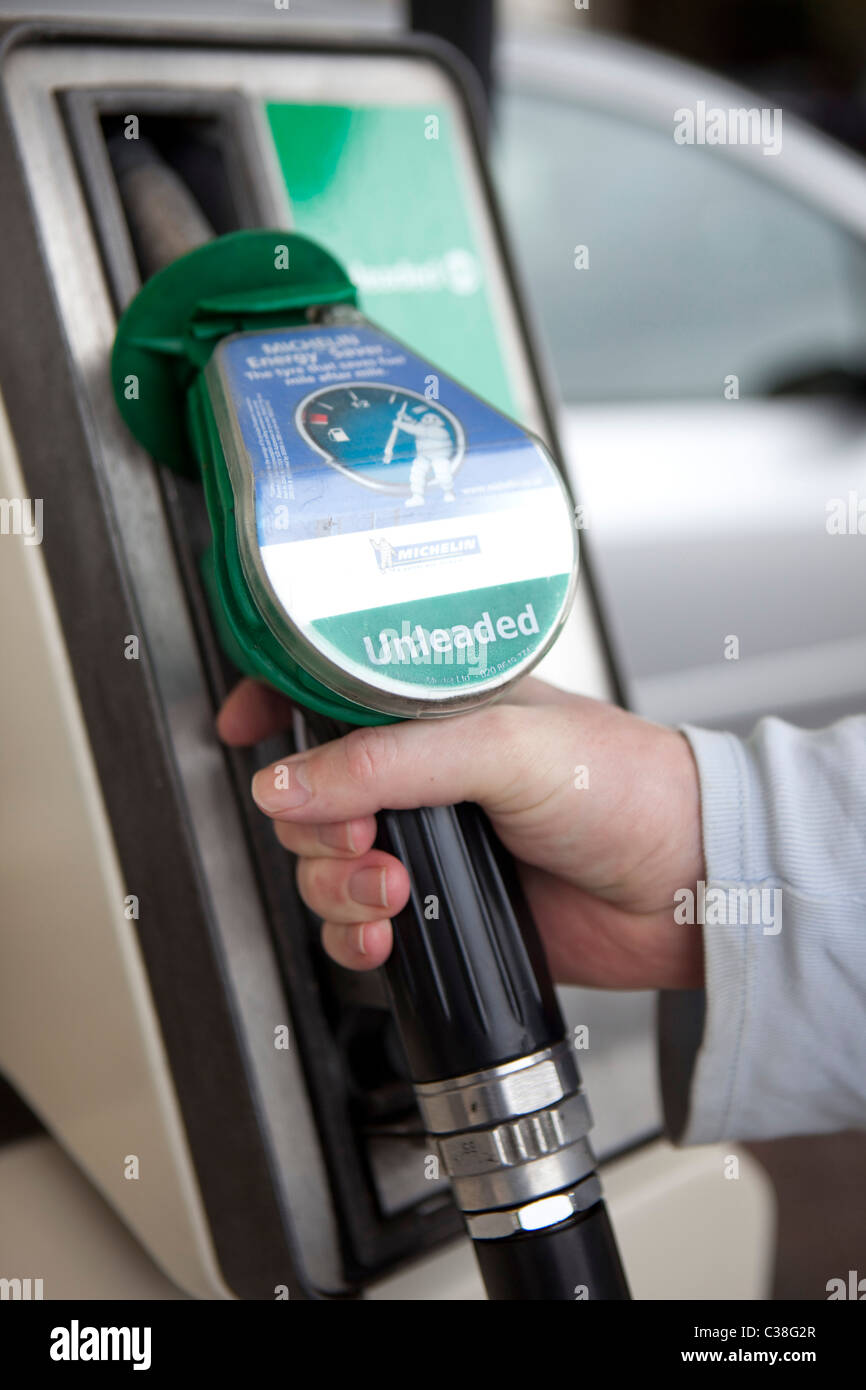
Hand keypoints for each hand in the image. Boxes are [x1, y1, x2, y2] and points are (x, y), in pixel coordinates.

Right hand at [217, 677, 704, 989]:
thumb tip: (287, 780)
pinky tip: (387, 939)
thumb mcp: (503, 746)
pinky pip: (358, 926)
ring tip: (395, 894)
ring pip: (324, 865)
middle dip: (316, 826)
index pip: (326, 685)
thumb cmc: (626, 787)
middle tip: (368, 841)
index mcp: (434, 706)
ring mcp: (429, 843)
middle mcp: (423, 772)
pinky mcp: (441, 909)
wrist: (689, 886)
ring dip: (337, 886)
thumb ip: (388, 761)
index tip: (239, 728)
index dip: (271, 699)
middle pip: (309, 793)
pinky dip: (355, 938)